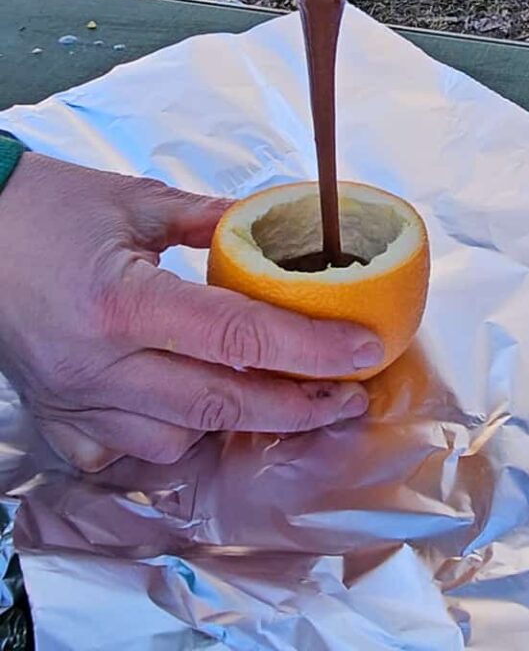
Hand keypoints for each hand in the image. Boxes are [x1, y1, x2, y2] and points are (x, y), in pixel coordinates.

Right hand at [0, 153, 382, 471]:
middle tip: (347, 396)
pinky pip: (129, 453)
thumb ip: (207, 218)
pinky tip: (197, 412)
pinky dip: (173, 439)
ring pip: (178, 442)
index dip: (310, 348)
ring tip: (282, 399)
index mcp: (123, 302)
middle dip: (297, 407)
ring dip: (236, 426)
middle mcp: (101, 365)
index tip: (361, 350)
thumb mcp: (133, 200)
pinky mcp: (60, 420)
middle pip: (220, 405)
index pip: (238, 337)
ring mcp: (77, 403)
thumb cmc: (43, 209)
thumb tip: (267, 222)